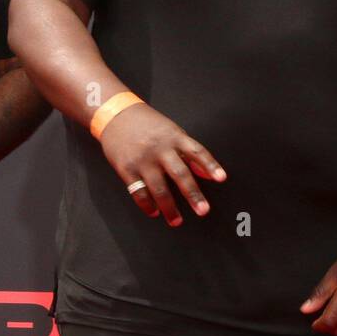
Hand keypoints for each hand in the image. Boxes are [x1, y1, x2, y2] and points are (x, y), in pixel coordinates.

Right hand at [98, 103, 225, 226]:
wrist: (115, 114)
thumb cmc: (147, 124)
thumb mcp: (171, 131)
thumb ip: (188, 151)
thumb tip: (206, 173)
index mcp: (174, 137)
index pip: (197, 152)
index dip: (210, 165)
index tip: (221, 178)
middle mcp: (160, 149)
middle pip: (180, 173)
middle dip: (193, 194)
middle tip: (203, 210)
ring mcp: (143, 160)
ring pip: (159, 188)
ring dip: (169, 208)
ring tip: (177, 221)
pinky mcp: (126, 169)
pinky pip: (138, 191)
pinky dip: (147, 204)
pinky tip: (154, 211)